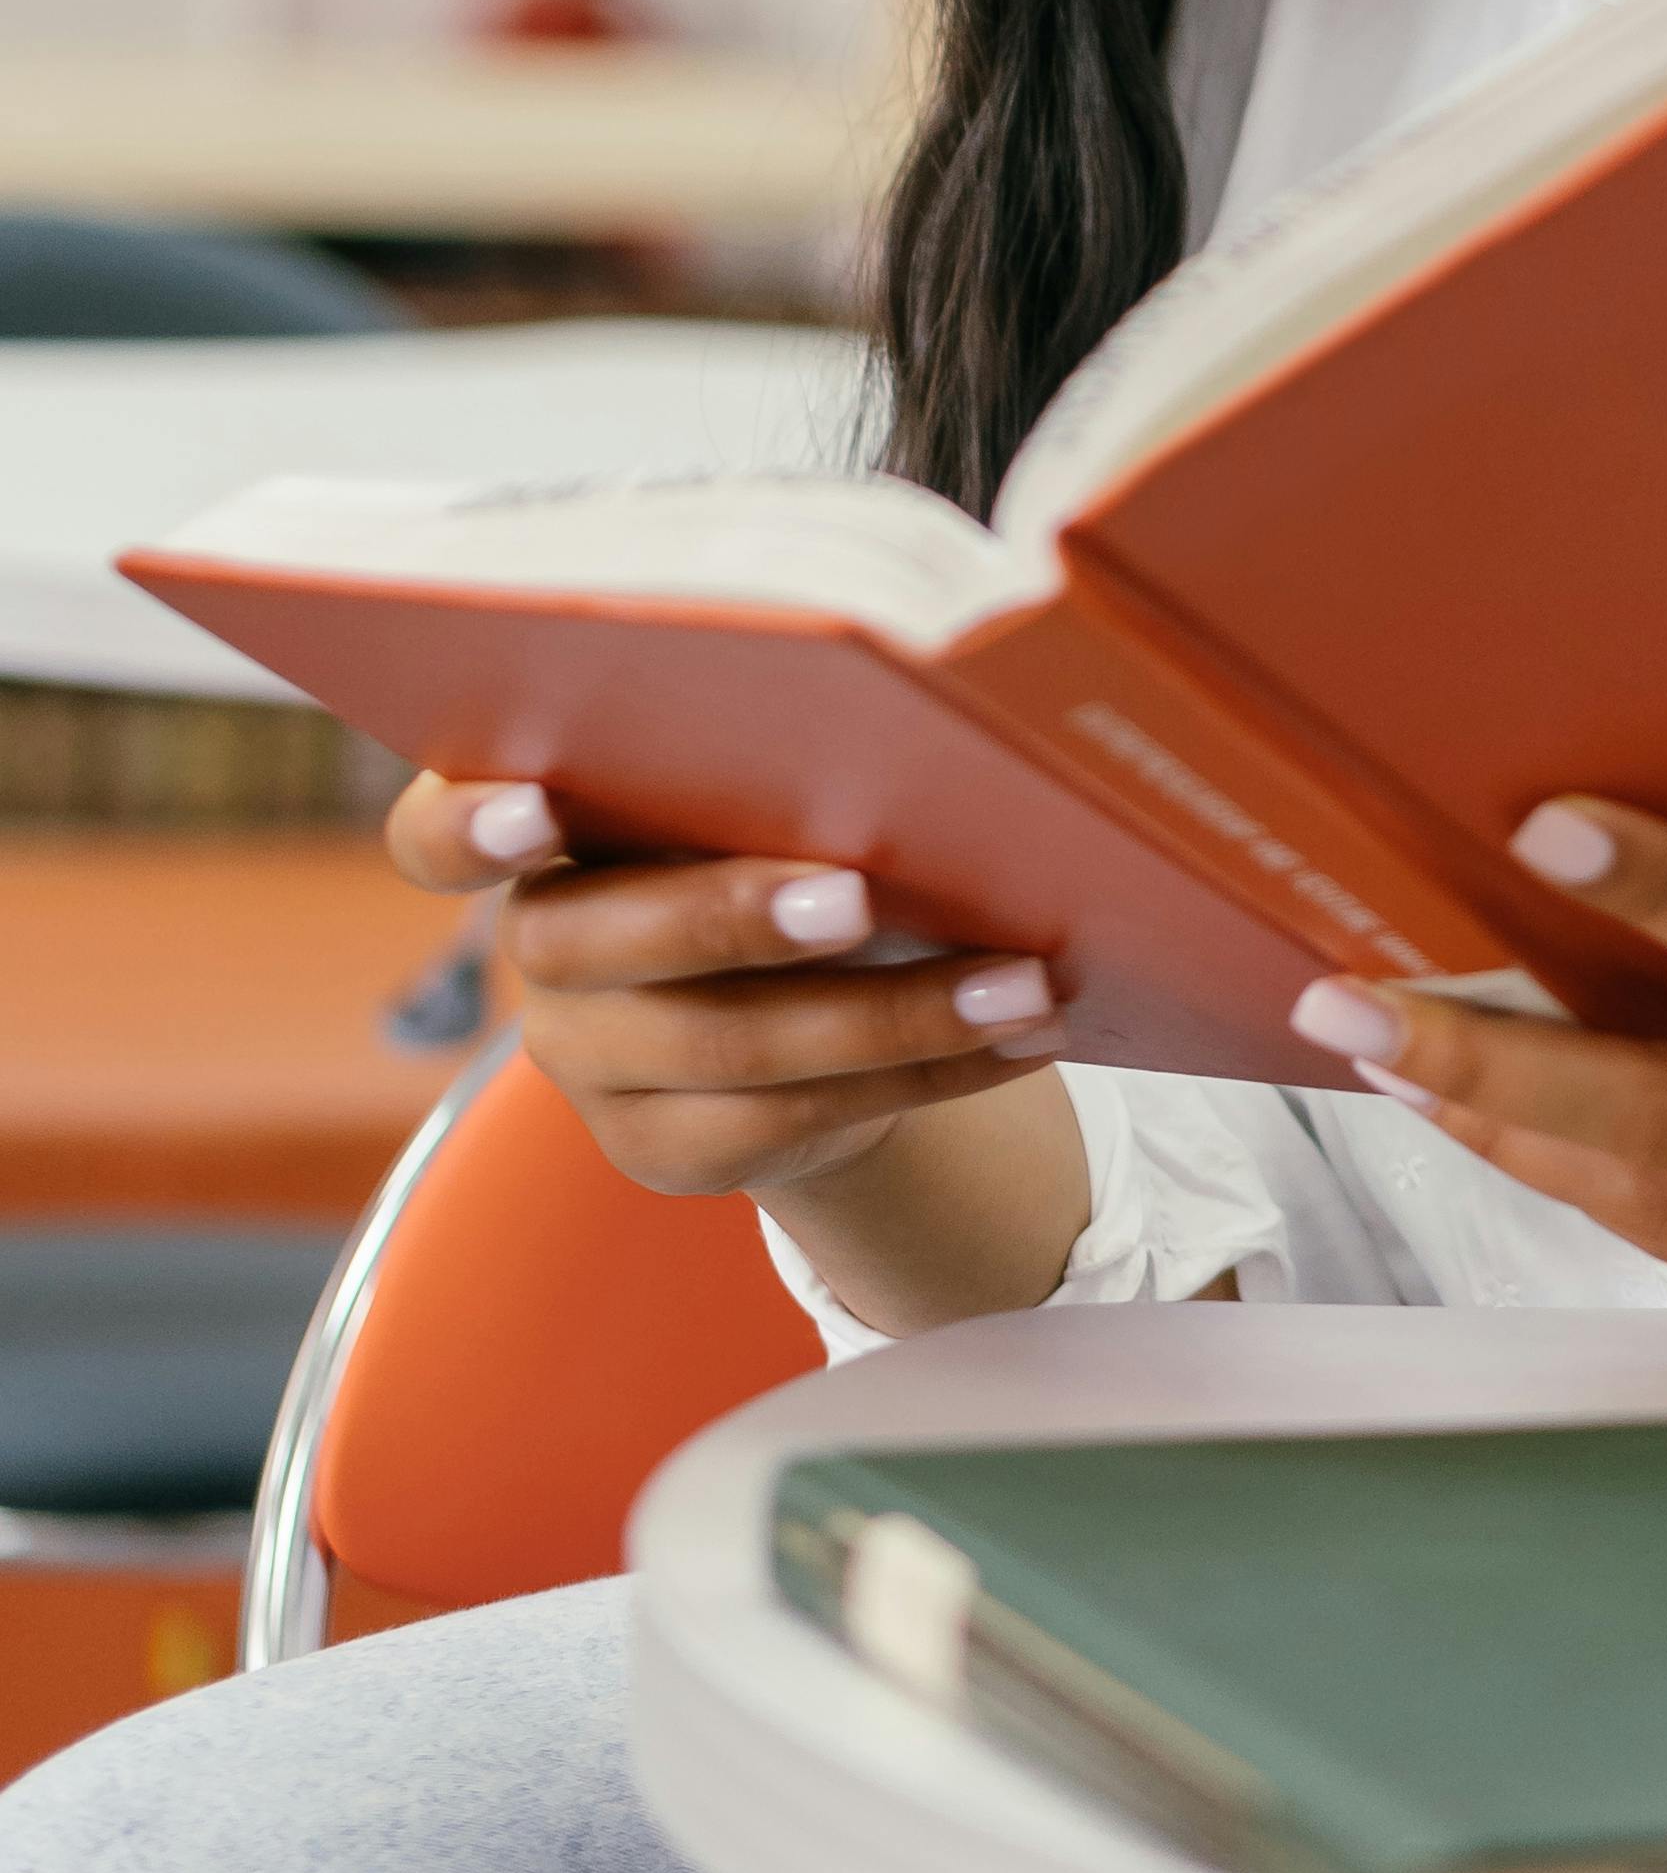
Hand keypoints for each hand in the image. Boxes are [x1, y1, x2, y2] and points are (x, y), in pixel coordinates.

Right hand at [384, 775, 1092, 1329]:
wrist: (804, 992)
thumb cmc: (786, 832)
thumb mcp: (762, 789)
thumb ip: (774, 757)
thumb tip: (916, 722)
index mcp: (548, 825)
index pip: (437, 828)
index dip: (466, 822)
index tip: (528, 805)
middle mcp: (546, 945)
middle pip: (608, 941)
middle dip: (737, 916)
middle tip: (857, 896)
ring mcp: (592, 1061)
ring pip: (728, 1049)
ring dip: (896, 1014)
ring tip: (1022, 982)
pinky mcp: (662, 1150)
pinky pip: (794, 1125)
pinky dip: (926, 1072)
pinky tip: (1015, 1038)